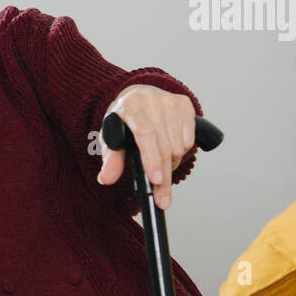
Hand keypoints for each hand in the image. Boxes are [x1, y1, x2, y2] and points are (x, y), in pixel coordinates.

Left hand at [95, 85, 195, 209]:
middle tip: (162, 199)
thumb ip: (110, 159)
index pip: (145, 134)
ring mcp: (170, 101)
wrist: (137, 96)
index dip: (151, 159)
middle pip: (164, 145)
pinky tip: (169, 151)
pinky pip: (189, 139)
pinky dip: (181, 152)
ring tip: (159, 166)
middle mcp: (151, 100)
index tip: (156, 180)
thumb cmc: (123, 121)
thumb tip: (106, 179)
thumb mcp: (110, 138)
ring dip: (171, 164)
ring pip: (179, 146)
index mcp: (130, 106)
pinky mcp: (185, 104)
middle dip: (164, 177)